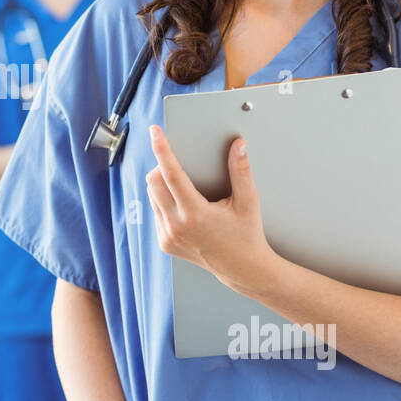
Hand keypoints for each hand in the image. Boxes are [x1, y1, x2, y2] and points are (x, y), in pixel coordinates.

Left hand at [145, 125, 274, 294]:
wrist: (241, 268)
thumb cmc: (246, 235)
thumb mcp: (248, 202)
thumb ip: (241, 171)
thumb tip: (238, 145)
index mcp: (195, 214)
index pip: (171, 174)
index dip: (162, 150)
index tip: (155, 132)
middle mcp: (176, 226)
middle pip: (154, 182)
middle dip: (162, 167)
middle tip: (179, 164)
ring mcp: (168, 236)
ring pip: (152, 196)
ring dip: (161, 185)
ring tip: (183, 186)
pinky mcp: (164, 243)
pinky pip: (155, 212)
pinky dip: (163, 202)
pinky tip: (182, 205)